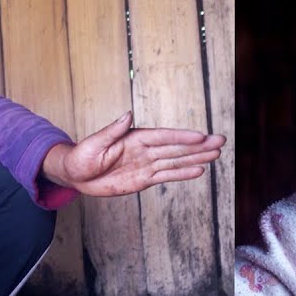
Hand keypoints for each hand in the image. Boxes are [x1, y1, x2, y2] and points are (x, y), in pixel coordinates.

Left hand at [42, 111, 225, 196]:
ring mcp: (146, 165)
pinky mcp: (143, 179)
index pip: (163, 137)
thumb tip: (127, 115)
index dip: (182, 137)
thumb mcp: (93, 143)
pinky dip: (183, 174)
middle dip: (199, 146)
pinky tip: (199, 171)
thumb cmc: (81, 156)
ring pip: (176, 161)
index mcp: (134, 138)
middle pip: (176, 148)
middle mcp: (144, 150)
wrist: (75, 175)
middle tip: (221, 142)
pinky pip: (166, 176)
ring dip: (197, 158)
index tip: (201, 136)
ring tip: (217, 154)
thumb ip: (112, 131)